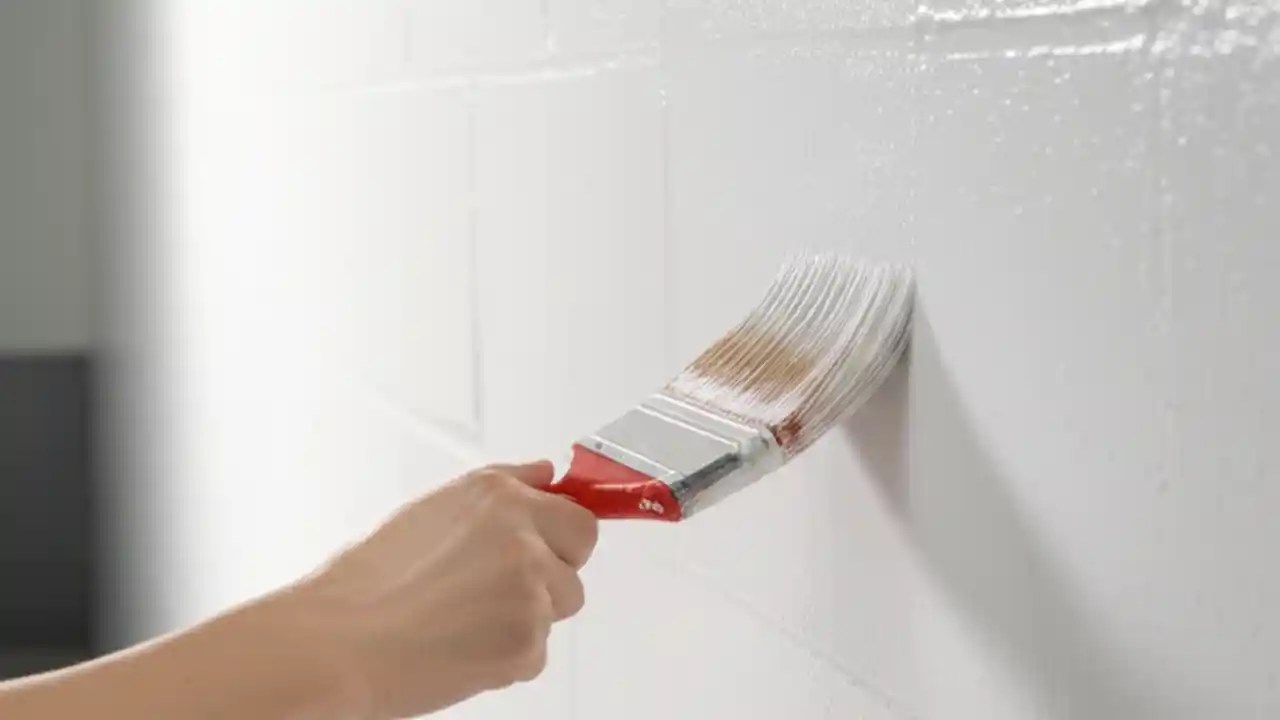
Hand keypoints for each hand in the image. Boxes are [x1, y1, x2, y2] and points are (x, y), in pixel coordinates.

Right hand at [289, 460, 599, 718]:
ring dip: (527, 616)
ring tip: (465, 618)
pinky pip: (536, 652)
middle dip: (553, 572)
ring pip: (559, 607)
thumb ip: (504, 486)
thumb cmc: (369, 584)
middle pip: (580, 556)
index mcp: (499, 495)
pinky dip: (506, 657)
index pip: (578, 512)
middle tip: (497, 588)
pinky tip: (459, 647)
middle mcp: (522, 535)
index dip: (560, 534)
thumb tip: (547, 473)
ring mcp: (530, 591)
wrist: (337, 646)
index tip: (555, 544)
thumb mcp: (434, 507)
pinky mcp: (526, 645)